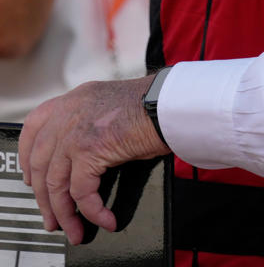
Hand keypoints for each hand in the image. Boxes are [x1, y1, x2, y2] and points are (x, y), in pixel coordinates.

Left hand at [19, 75, 169, 244]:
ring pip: (56, 183)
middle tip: (53, 218)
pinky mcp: (89, 150)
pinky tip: (105, 219)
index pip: (33, 127)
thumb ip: (89, 120)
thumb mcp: (109, 105)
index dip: (27, 156)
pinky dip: (93, 211)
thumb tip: (81, 156)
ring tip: (75, 230)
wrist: (169, 103)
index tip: (30, 177)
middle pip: (40, 163)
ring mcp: (75, 131)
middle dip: (44, 198)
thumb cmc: (152, 104)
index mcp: (73, 100)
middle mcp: (69, 113)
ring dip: (65, 213)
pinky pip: (83, 192)